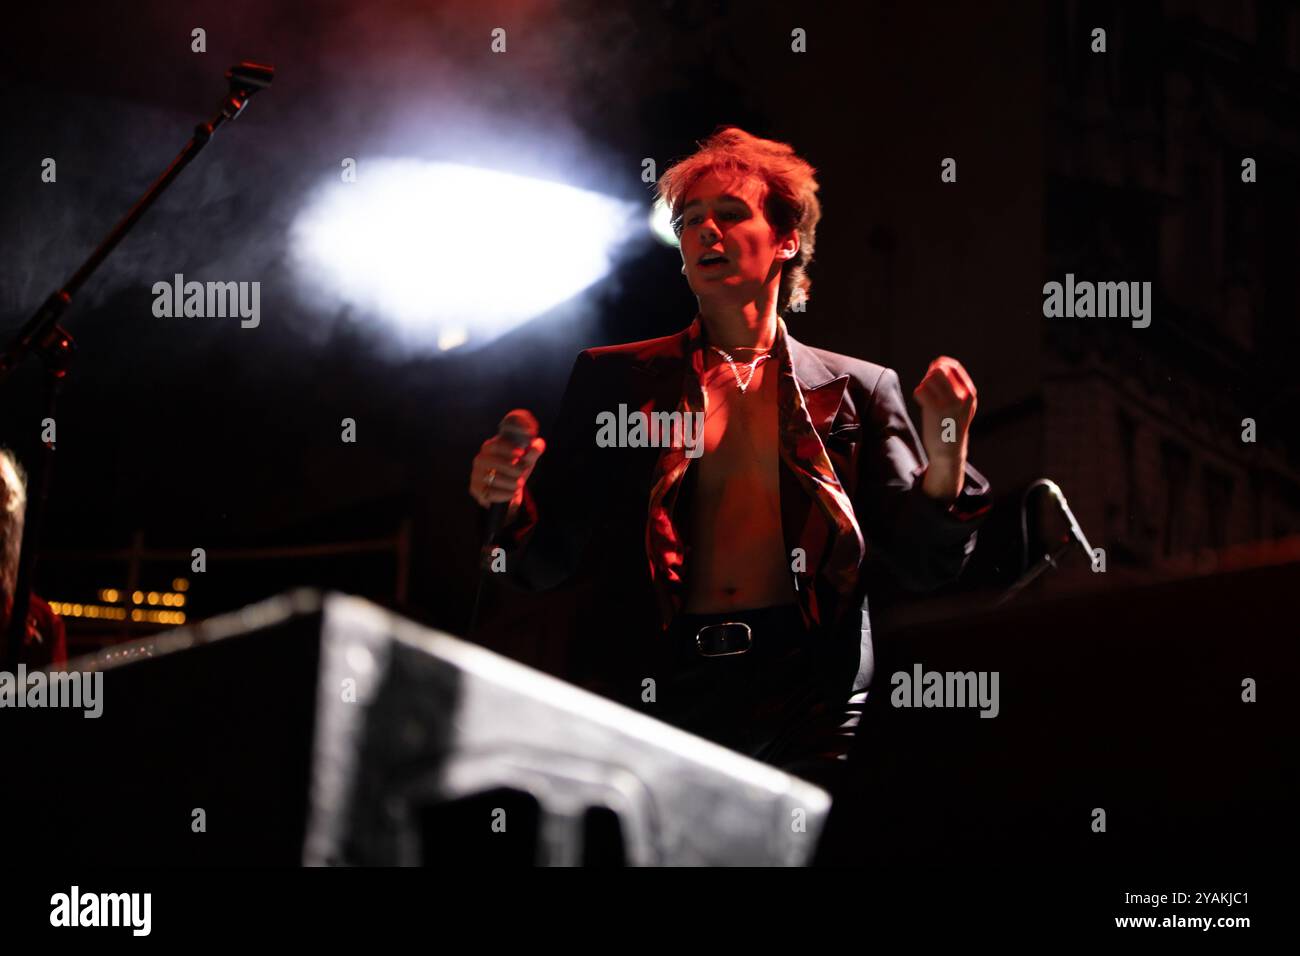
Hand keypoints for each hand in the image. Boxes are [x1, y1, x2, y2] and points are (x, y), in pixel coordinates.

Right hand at [469, 432, 545, 514]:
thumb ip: (532, 452)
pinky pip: (490, 493)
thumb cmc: (514, 470)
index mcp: (490, 447)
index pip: (496, 445)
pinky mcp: (475, 489)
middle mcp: (480, 459)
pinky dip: (504, 494)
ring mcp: (476, 474)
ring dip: (510, 483)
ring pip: (493, 478)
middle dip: (512, 469)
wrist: (504, 490)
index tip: (521, 453)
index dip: (508, 449)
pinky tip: (513, 493)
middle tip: (522, 473)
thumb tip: (539, 443)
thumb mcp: (525, 461)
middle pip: (494, 462)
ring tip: (519, 485)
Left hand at [913, 356, 976, 499]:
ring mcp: (949, 403)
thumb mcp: (963, 406)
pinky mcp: (935, 410)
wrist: (949, 451)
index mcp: (970, 393)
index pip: (953, 366)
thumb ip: (957, 388)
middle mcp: (962, 396)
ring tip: (926, 397)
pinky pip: (921, 391)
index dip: (939, 364)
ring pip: (929, 378)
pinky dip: (918, 394)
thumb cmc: (953, 426)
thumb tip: (938, 366)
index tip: (932, 370)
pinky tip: (922, 403)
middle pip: (939, 369)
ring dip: (924, 385)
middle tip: (928, 386)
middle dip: (930, 375)